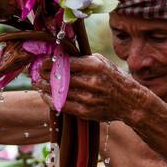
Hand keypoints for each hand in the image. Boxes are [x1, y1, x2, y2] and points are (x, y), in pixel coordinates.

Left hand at [32, 54, 147, 121]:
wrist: (130, 102)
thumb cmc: (113, 79)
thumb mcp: (102, 62)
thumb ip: (83, 58)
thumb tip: (61, 54)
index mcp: (95, 65)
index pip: (65, 62)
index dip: (50, 62)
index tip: (42, 62)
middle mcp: (91, 81)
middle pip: (59, 77)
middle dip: (44, 75)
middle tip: (35, 72)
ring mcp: (88, 98)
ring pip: (59, 92)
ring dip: (44, 87)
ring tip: (37, 83)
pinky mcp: (86, 111)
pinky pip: (62, 105)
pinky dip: (51, 100)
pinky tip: (45, 95)